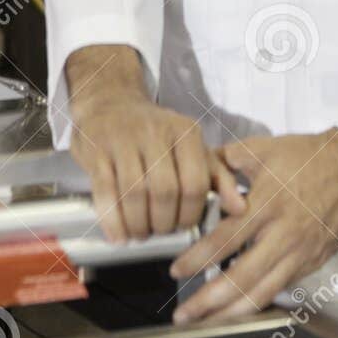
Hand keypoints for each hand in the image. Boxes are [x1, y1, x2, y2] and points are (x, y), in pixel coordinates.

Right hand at [65, 44, 245, 242]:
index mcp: (185, 131)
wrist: (111, 104)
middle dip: (164, 223)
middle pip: (165, 192)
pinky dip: (113, 220)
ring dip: (139, 225)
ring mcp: (123, 139)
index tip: (183, 226)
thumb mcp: (193, 148)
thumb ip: (219, 177)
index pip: (195, 184)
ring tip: (141, 232)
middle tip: (160, 232)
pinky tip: (118, 234)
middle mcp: (155, 131)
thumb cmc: (156, 134)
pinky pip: (105, 192)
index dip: (190, 215)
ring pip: (135, 194)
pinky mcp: (96, 149)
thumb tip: (240, 207)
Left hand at [168, 129, 337, 326]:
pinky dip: (257, 304)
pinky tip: (238, 311)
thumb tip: (198, 169)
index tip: (177, 271)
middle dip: (208, 301)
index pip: (225, 240)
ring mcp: (300, 253)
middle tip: (183, 314)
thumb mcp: (262, 148)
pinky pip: (280, 290)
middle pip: (240, 278)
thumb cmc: (307, 156)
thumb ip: (226, 160)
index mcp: (267, 203)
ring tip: (206, 324)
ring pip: (262, 293)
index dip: (197, 259)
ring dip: (231, 313)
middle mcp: (283, 234)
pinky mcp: (312, 263)